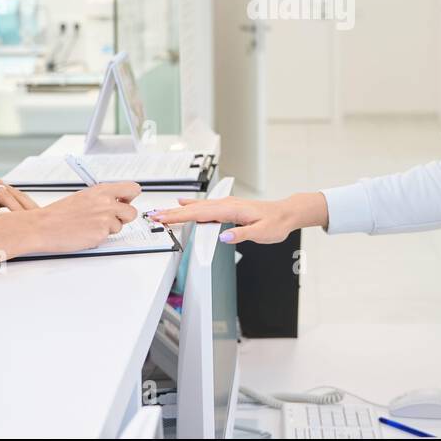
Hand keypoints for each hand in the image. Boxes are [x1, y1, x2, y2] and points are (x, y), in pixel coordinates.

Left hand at [0, 176, 37, 217]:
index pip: (5, 195)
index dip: (15, 206)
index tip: (22, 218)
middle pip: (16, 194)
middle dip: (27, 206)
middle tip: (39, 219)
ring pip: (19, 197)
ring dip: (28, 207)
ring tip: (39, 219)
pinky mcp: (1, 196)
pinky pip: (15, 201)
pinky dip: (23, 209)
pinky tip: (30, 217)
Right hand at [27, 182, 141, 253]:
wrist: (43, 226)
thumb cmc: (59, 214)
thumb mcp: (84, 197)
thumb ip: (103, 198)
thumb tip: (117, 202)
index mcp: (102, 190)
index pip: (132, 189)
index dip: (130, 198)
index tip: (126, 202)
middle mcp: (106, 202)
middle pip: (132, 212)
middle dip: (124, 218)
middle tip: (111, 219)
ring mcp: (105, 218)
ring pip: (119, 227)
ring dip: (108, 229)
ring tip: (90, 226)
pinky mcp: (101, 233)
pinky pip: (107, 237)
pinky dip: (99, 237)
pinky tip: (85, 233)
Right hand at [147, 192, 327, 244]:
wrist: (285, 213)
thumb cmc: (276, 222)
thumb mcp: (262, 233)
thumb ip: (242, 235)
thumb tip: (224, 236)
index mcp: (231, 209)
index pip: (200, 214)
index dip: (180, 216)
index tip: (164, 217)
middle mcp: (227, 204)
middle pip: (194, 209)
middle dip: (173, 212)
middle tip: (154, 215)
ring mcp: (227, 205)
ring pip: (198, 207)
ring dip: (179, 209)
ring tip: (162, 212)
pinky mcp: (228, 208)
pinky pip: (205, 207)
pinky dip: (191, 206)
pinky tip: (184, 205)